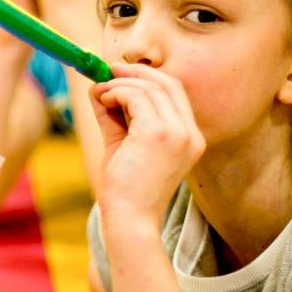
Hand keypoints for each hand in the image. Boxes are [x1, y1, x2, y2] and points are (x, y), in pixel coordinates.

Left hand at [91, 63, 204, 223]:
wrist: (129, 221)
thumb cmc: (125, 189)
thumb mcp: (122, 143)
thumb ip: (115, 115)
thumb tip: (99, 86)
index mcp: (190, 139)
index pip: (175, 93)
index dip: (148, 77)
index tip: (121, 74)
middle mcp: (191, 135)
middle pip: (168, 83)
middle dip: (136, 72)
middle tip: (108, 71)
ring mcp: (179, 133)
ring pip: (149, 87)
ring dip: (119, 84)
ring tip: (100, 94)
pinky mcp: (159, 134)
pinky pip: (136, 96)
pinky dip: (116, 92)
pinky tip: (102, 101)